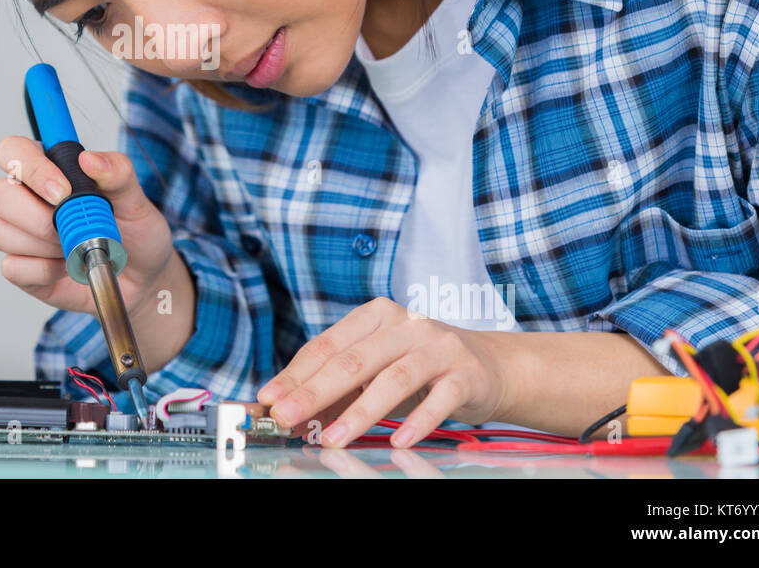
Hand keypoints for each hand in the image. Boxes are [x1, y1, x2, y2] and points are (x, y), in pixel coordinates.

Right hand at [0, 135, 176, 317]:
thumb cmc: (134, 233)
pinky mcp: (20, 268)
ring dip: (44, 245)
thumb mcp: (136, 199)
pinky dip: (44, 271)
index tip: (62, 191)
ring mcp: (19, 233)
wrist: (141, 279)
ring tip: (74, 248)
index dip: (30, 168)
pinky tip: (66, 268)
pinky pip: (12, 267)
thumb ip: (118, 172)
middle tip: (70, 228)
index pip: (13, 150)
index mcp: (49, 169)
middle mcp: (26, 198)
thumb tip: (90, 159)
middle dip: (37, 216)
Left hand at [255, 298, 512, 447]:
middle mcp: (405, 325)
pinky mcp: (465, 373)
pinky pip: (439, 399)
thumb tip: (291, 413)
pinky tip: (399, 441)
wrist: (490, 366)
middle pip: (353, 360)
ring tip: (334, 438)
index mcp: (375, 316)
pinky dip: (418, 421)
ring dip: (360, 412)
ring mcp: (437, 347)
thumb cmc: (420, 367)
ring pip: (393, 378)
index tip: (268, 399)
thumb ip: (336, 388)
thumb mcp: (375, 371)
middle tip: (286, 417)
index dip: (295, 374)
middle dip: (315, 392)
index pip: (326, 345)